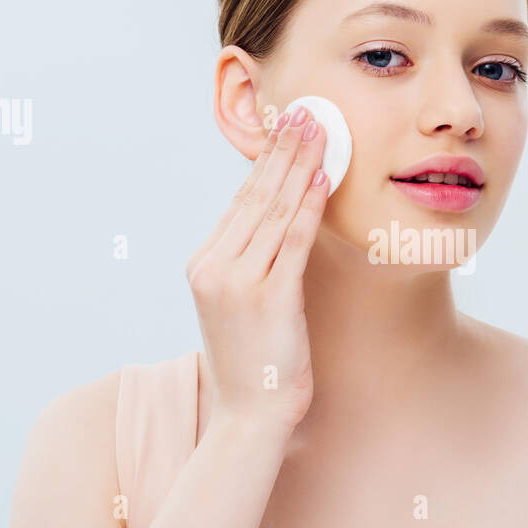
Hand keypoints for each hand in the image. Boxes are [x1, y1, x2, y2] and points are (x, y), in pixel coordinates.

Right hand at [185, 108, 328, 435]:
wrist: (249, 416)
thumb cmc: (256, 364)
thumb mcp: (243, 306)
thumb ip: (252, 265)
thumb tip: (281, 225)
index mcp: (204, 265)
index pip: (241, 202)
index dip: (267, 162)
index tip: (286, 129)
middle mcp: (214, 266)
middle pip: (256, 196)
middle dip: (283, 150)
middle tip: (305, 111)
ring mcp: (238, 281)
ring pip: (275, 210)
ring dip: (300, 165)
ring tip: (320, 130)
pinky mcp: (267, 297)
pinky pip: (293, 240)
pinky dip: (310, 205)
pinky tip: (324, 177)